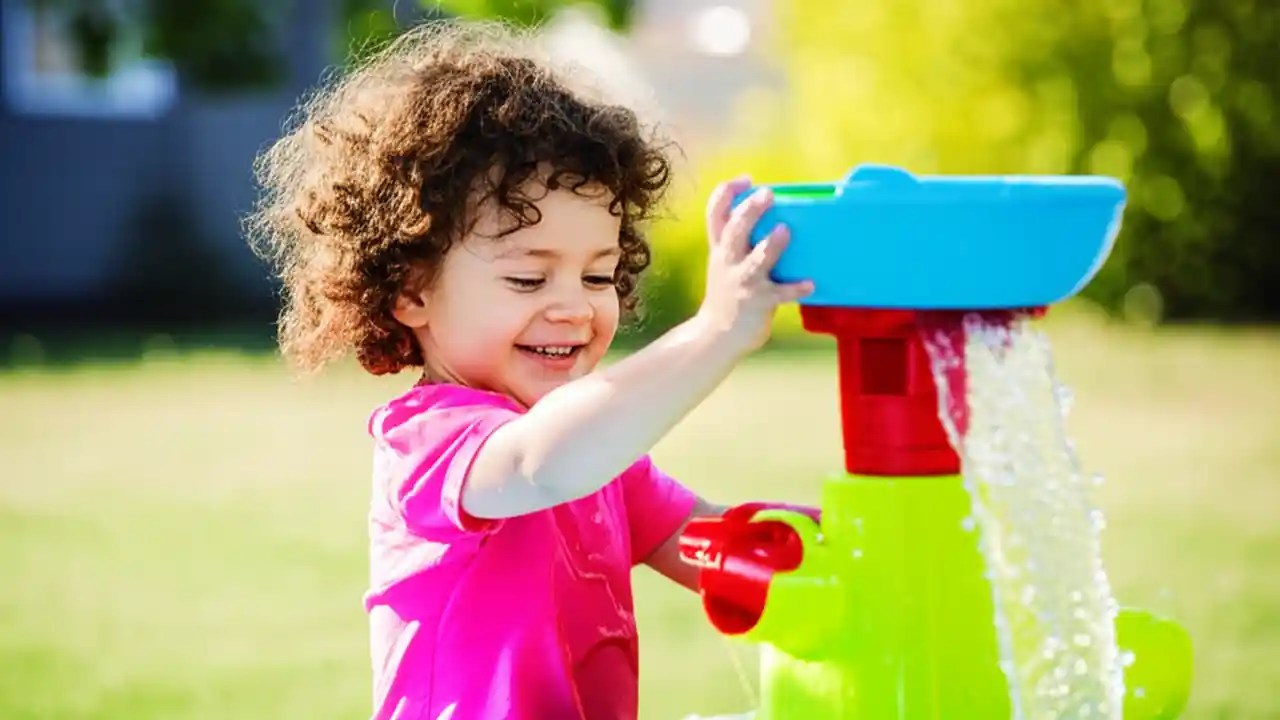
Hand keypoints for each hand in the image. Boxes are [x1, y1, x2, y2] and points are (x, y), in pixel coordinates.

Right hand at [696, 176, 813, 355]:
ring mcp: (742, 283)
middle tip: (768, 194)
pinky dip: (795, 288)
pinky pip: (779, 294)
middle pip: (735, 230)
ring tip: (786, 230)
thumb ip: (738, 242)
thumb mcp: (724, 264)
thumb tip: (773, 217)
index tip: (746, 179)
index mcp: (720, 249)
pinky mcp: (758, 303)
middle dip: (750, 211)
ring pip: (755, 260)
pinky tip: (810, 284)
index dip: (727, 193)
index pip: (715, 214)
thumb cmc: (727, 295)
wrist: (715, 336)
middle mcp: (728, 262)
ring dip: (771, 245)